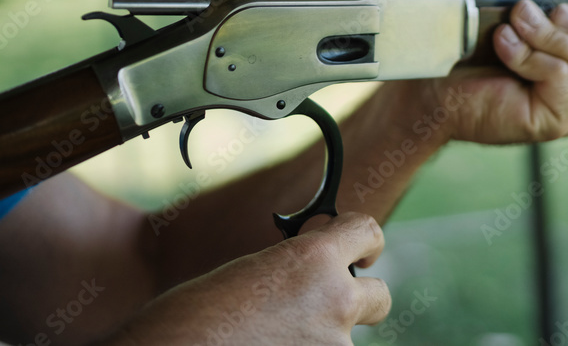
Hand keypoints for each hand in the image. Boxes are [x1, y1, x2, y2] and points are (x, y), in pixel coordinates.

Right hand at [105, 212, 390, 345]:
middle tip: (328, 309)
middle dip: (359, 300)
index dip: (367, 242)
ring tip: (266, 342)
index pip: (367, 232)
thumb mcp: (248, 275)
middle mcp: (335, 300)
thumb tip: (313, 283)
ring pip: (342, 342)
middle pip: (379, 297)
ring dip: (317, 342)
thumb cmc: (188, 318)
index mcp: (312, 258)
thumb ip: (295, 274)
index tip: (365, 252)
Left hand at [404, 0, 567, 144]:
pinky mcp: (552, 123)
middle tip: (556, 11)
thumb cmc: (474, 52)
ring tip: (515, 23)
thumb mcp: (523, 26)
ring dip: (550, 36)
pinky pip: (560, 77)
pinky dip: (529, 54)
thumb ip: (553, 20)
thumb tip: (566, 8)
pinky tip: (504, 43)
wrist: (434, 86)